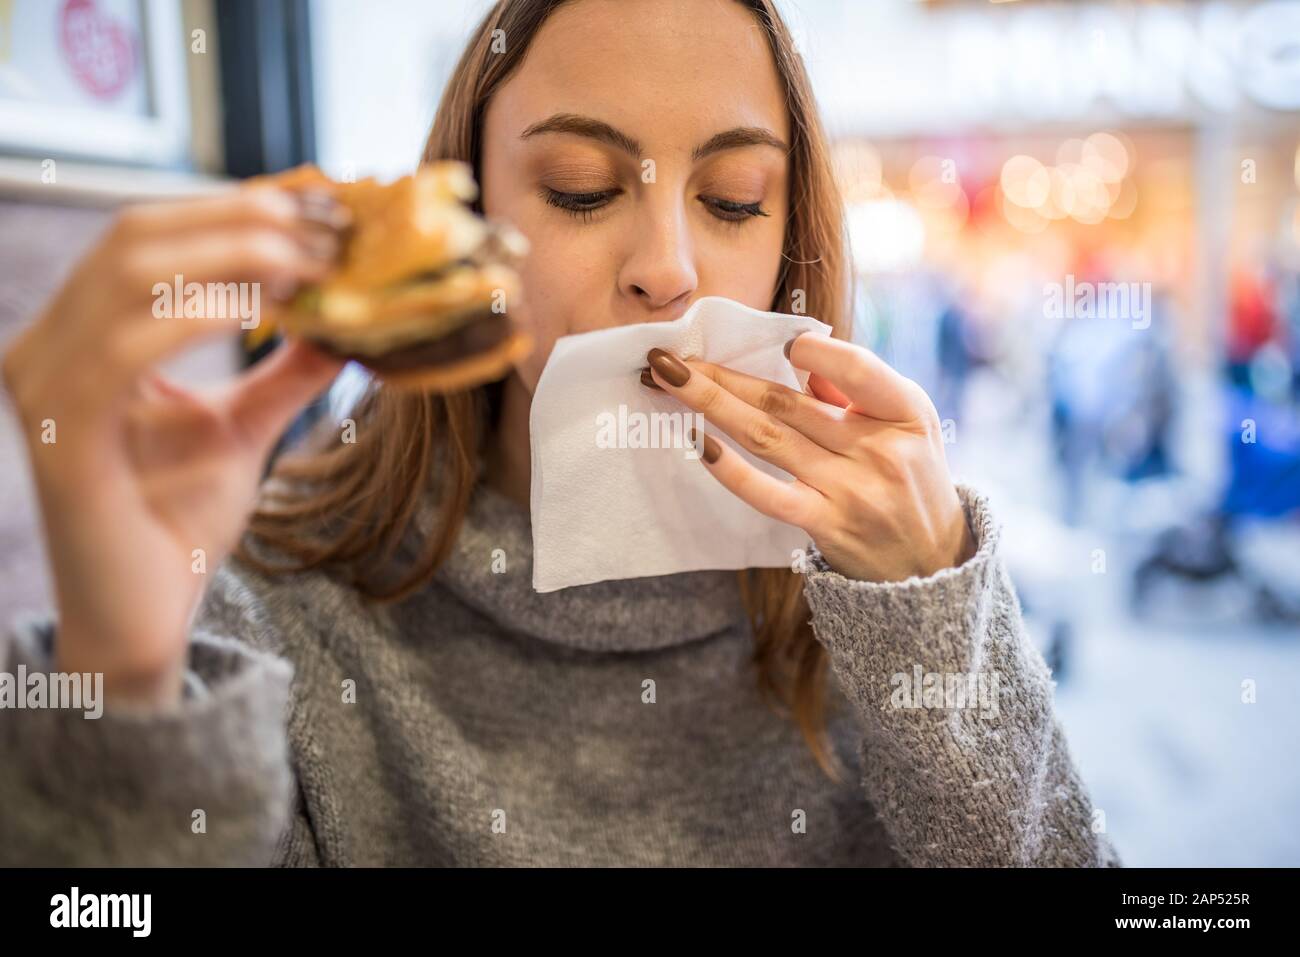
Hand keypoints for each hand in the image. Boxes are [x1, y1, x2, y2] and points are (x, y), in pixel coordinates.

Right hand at [1, 188, 347, 705]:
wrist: (144, 616)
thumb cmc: (178, 521)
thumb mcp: (244, 426)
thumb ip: (284, 370)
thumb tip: (344, 319)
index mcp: (83, 334)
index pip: (151, 236)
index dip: (235, 207)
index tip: (320, 202)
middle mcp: (48, 345)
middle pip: (138, 235)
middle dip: (242, 220)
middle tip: (327, 229)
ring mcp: (44, 385)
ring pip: (128, 273)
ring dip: (232, 256)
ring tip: (310, 264)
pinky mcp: (59, 432)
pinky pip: (122, 346)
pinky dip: (196, 313)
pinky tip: (263, 310)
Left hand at [643, 335, 976, 582]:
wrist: (933, 564)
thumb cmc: (912, 481)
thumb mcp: (906, 425)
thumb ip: (856, 390)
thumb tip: (799, 355)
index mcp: (904, 411)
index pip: (856, 368)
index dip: (816, 349)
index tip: (779, 342)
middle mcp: (878, 449)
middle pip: (786, 402)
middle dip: (722, 374)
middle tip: (670, 353)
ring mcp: (850, 490)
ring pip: (767, 437)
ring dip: (711, 405)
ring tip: (668, 381)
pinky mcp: (827, 525)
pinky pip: (769, 495)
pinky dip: (732, 471)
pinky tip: (698, 444)